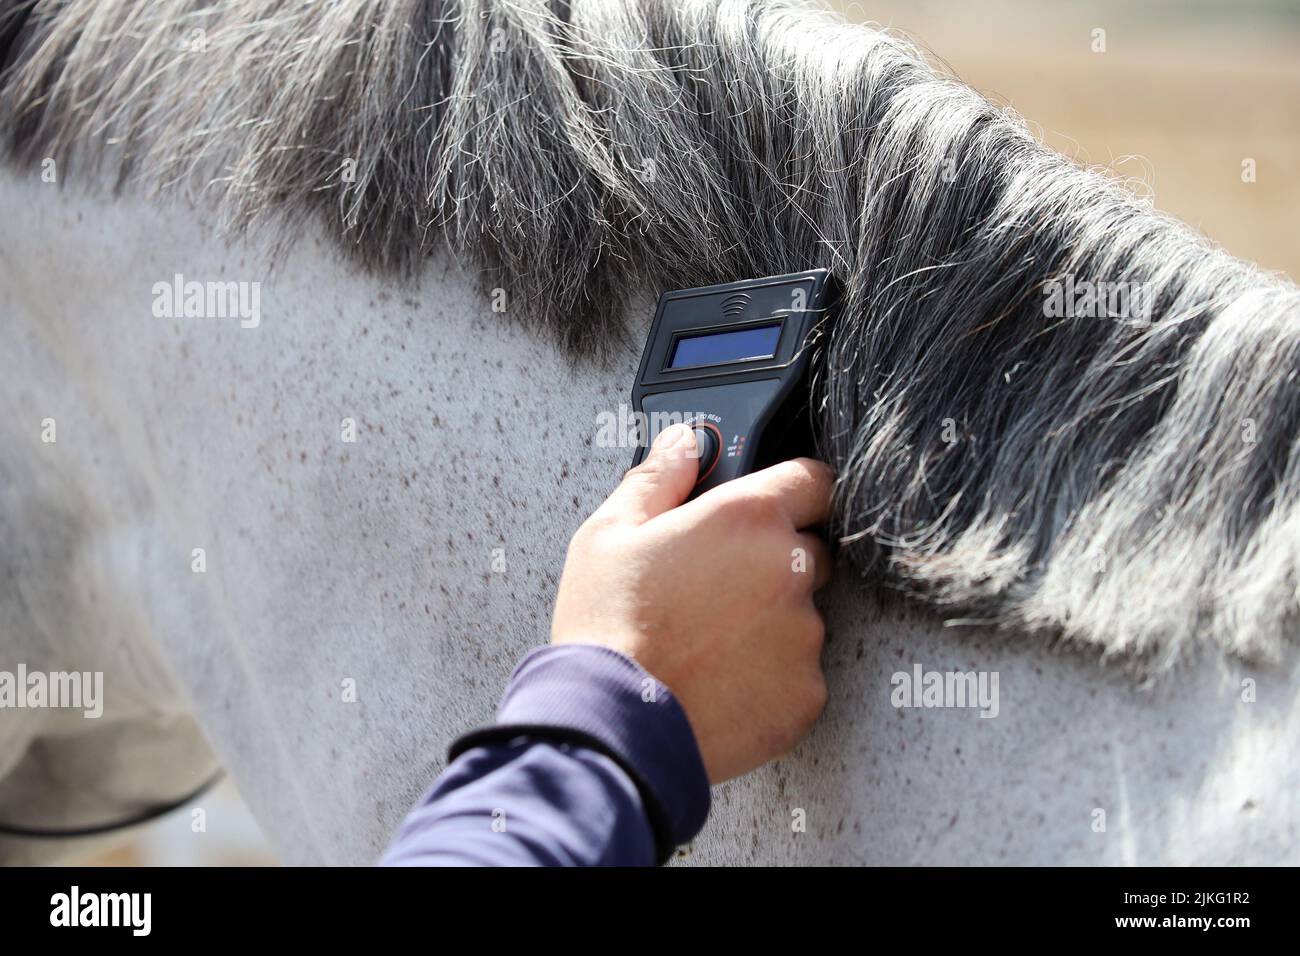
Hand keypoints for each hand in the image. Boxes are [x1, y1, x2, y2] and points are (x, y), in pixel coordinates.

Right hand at [552, 423, 833, 782]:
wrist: (612, 723)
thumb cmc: (606, 626)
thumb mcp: (610, 533)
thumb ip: (658, 478)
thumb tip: (683, 442)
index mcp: (747, 518)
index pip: (814, 480)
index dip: (798, 490)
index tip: (784, 503)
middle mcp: (789, 570)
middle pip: (812, 552)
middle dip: (776, 563)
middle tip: (718, 589)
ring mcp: (803, 635)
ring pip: (804, 618)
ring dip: (772, 623)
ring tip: (709, 643)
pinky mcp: (805, 694)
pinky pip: (799, 675)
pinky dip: (772, 677)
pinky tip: (721, 680)